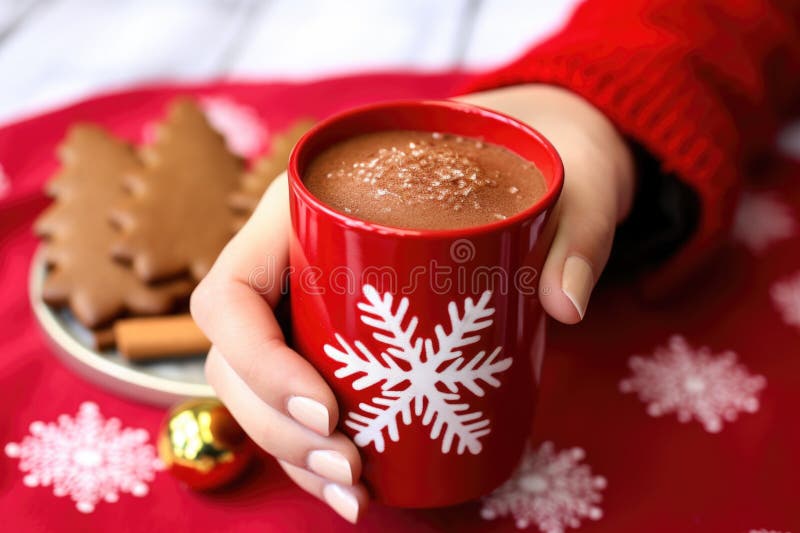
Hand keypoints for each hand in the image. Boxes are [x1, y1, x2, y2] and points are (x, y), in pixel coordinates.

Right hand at [192, 84, 634, 522]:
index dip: (257, 359)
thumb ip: (573, 231)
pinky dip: (313, 451)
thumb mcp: (560, 183)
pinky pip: (298, 398)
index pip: (232, 291)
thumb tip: (563, 305)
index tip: (327, 407)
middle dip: (277, 425)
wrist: (520, 167)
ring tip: (353, 488)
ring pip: (258, 389)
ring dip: (290, 451)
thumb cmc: (520, 166)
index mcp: (307, 211)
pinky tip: (353, 487)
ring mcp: (310, 301)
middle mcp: (294, 261)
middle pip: (236, 357)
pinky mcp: (337, 337)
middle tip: (348, 464)